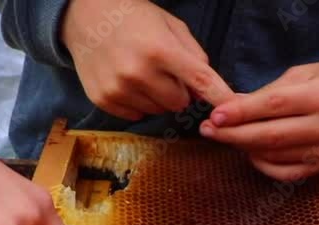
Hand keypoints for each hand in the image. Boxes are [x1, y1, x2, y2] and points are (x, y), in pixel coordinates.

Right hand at [61, 0, 234, 120]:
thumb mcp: (171, 26)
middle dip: (179, 91)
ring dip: (158, 97)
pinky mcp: (104, 100)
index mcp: (160, 49)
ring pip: (158, 111)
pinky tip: (128, 81)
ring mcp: (119, 88)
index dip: (219, 96)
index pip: (200, 80)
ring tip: (143, 72)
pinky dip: (138, 103)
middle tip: (165, 71)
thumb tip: (206, 90)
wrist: (85, 16)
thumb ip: (194, 56)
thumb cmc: (135, 18)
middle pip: (180, 103)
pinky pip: (136, 115)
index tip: (234, 110)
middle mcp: (138, 72)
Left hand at [199, 62, 318, 180]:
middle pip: (270, 136)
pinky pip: (283, 173)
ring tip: (225, 136)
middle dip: (233, 134)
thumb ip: (266, 93)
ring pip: (274, 156)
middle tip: (208, 130)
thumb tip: (230, 108)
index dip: (241, 113)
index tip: (215, 115)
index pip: (274, 107)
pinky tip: (250, 151)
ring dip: (244, 148)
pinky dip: (261, 164)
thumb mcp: (301, 74)